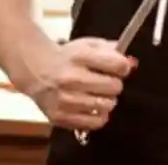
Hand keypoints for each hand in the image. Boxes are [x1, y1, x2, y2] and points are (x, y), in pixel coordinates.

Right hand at [19, 37, 135, 130]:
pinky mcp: (61, 116)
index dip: (122, 67)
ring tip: (96, 94)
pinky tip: (90, 106)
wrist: (35, 70)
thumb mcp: (88, 46)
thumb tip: (131, 64)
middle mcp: (72, 78)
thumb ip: (112, 51)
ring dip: (106, 100)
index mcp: (80, 57)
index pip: (118, 65)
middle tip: (104, 82)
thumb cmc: (66, 58)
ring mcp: (66, 100)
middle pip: (114, 87)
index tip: (118, 68)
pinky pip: (95, 122)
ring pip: (107, 105)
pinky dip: (97, 115)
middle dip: (113, 84)